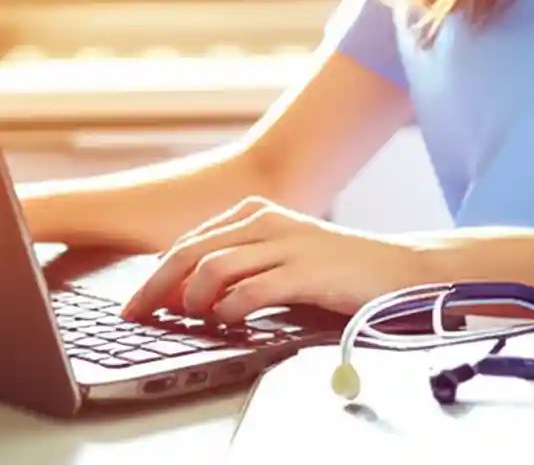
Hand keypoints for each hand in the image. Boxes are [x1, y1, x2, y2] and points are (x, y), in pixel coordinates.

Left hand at [121, 196, 436, 321]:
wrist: (397, 268)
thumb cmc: (335, 269)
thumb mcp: (280, 257)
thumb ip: (238, 268)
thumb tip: (185, 295)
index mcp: (254, 214)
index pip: (188, 242)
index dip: (155, 275)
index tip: (136, 304)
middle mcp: (264, 222)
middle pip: (188, 252)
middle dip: (155, 286)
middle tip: (136, 315)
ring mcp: (285, 244)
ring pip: (212, 267)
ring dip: (192, 298)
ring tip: (191, 318)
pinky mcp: (305, 270)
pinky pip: (250, 290)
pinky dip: (229, 309)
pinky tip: (227, 321)